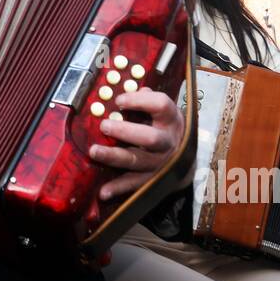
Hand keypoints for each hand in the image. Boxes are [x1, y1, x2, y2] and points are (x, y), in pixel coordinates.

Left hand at [89, 88, 184, 202]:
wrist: (185, 159)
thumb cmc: (166, 128)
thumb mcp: (163, 111)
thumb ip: (146, 99)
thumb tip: (126, 88)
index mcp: (170, 120)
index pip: (160, 105)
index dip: (139, 101)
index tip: (119, 100)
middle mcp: (167, 142)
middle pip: (149, 138)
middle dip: (125, 132)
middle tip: (104, 125)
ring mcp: (159, 163)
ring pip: (136, 161)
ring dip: (114, 157)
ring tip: (94, 152)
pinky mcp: (151, 180)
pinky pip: (133, 184)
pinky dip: (118, 188)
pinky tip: (103, 192)